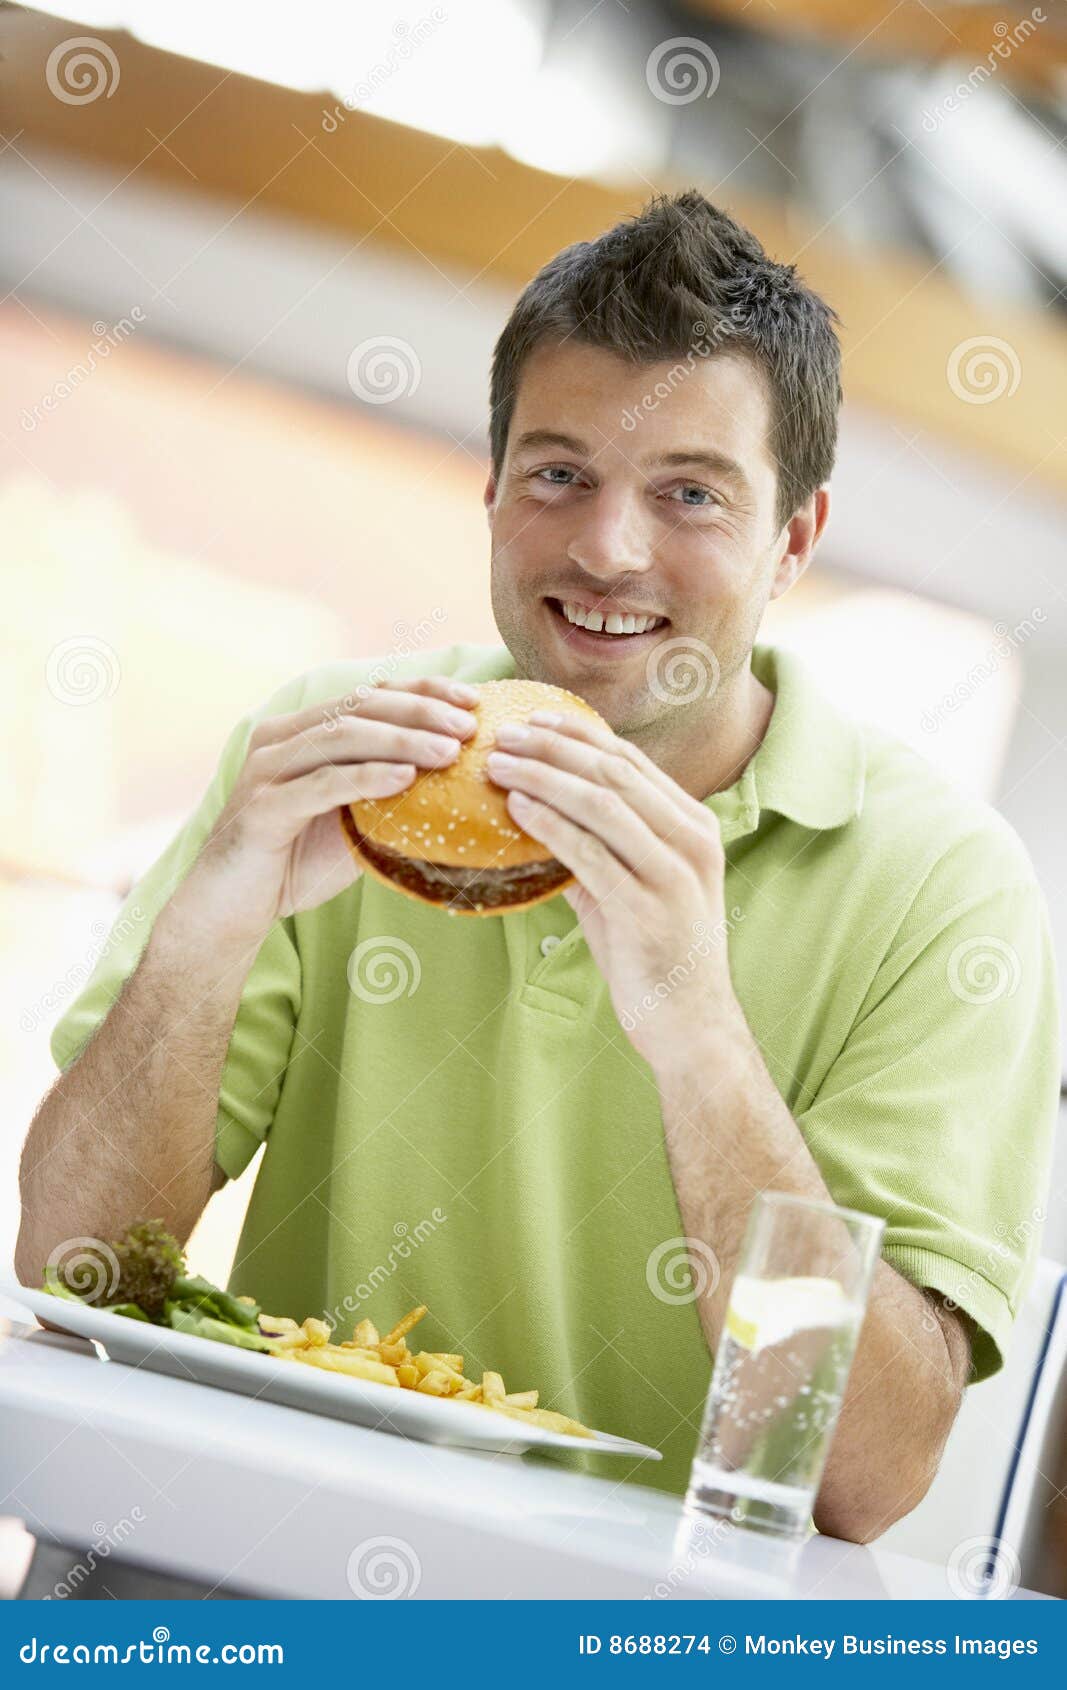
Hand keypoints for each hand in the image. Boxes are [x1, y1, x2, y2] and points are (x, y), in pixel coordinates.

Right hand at [186, 676, 478, 941]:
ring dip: (402, 740)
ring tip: (448, 752)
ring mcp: (266, 771)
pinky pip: (321, 785)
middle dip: (420, 711)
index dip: (422, 690)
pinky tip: (406, 778)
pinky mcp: (261, 810)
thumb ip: (387, 794)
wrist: (230, 912)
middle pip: (358, 707)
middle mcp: (279, 739)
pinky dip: (367, 778)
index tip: (472, 700)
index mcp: (300, 731)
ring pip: (341, 738)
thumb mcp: (352, 821)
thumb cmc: (295, 864)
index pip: (368, 695)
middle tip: (467, 726)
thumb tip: (457, 782)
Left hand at [487, 711, 738, 1070]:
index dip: (580, 735)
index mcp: (694, 826)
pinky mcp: (647, 908)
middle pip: (615, 773)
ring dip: (544, 777)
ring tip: (500, 766)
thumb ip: (599, 847)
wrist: (688, 1023)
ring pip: (603, 804)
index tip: (534, 720)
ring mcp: (673, 873)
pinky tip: (518, 810)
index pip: (631, 762)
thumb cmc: (653, 953)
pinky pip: (591, 854)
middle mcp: (692, 840)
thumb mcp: (632, 886)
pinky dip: (551, 825)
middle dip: (555, 748)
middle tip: (505, 735)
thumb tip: (539, 812)